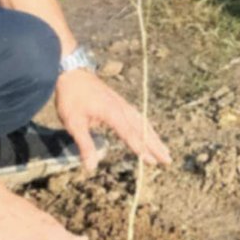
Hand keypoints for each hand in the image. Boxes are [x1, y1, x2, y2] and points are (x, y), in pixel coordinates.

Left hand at [54, 67, 171, 173]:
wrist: (71, 71)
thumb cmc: (71, 97)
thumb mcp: (74, 123)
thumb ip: (85, 145)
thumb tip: (91, 167)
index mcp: (112, 113)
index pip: (130, 134)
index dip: (141, 148)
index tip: (152, 162)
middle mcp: (122, 108)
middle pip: (143, 129)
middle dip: (156, 145)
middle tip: (167, 160)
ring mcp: (122, 104)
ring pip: (143, 122)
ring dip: (154, 137)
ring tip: (164, 150)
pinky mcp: (120, 102)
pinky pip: (138, 116)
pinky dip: (147, 127)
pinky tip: (149, 133)